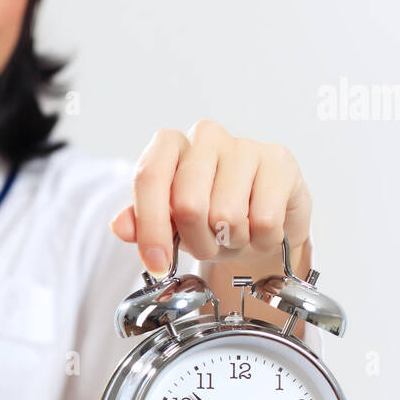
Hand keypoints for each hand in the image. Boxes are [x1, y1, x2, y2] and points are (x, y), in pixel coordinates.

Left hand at [109, 120, 311, 275]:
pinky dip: (260, 240)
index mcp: (170, 145)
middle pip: (188, 203)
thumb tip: (120, 226)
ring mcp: (244, 146)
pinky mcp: (279, 162)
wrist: (263, 219)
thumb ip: (142, 221)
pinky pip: (264, 221)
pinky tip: (259, 229)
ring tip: (235, 234)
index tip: (157, 262)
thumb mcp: (170, 222)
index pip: (149, 178)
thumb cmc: (212, 215)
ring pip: (227, 215)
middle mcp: (205, 137)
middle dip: (197, 241)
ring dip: (230, 241)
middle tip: (207, 245)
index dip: (150, 227)